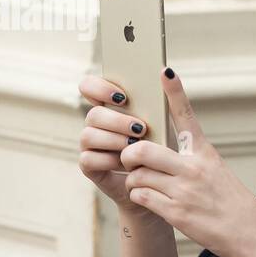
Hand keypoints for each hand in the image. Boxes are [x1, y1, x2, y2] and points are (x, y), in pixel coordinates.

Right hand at [77, 74, 154, 211]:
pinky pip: (87, 159)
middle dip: (117, 120)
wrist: (160, 181)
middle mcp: (97, 124)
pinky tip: (125, 163)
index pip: (89, 86)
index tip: (122, 97)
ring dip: (113, 139)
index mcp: (110, 106)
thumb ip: (158, 100)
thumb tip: (167, 75)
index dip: (99, 87)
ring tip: (135, 145)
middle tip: (140, 128)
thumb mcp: (163, 122)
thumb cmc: (162, 146)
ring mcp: (91, 145)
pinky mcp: (90, 166)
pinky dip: (107, 160)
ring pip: (88, 135)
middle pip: (93, 114)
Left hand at [118, 67, 255, 256]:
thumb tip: (159, 151)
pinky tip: (151, 200)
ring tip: (145, 185)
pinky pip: (141, 196)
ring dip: (134, 180)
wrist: (252, 235)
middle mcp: (194, 168)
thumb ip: (192, 159)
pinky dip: (140, 197)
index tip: (164, 71)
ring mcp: (184, 191)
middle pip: (144, 149)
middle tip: (130, 158)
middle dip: (129, 153)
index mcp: (205, 153)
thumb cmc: (233, 204)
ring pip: (137, 175)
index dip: (175, 92)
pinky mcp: (176, 213)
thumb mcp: (217, 172)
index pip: (187, 117)